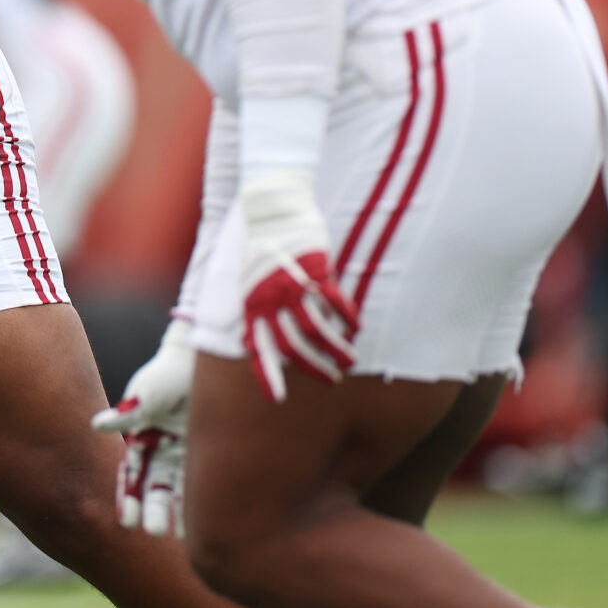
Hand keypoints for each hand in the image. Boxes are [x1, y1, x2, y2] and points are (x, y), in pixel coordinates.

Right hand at [92, 317, 194, 535]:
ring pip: (180, 489)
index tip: (129, 523)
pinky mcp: (208, 451)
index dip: (129, 499)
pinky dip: (200, 499)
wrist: (204, 360)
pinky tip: (205, 518)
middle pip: (155, 488)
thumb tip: (97, 426)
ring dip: (178, 512)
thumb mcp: (148, 393)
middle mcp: (162, 451)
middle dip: (154, 511)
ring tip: (179, 535)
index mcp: (141, 439)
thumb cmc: (169, 374)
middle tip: (155, 532)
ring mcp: (186, 453)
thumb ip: (127, 413)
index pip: (131, 477)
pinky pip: (203, 480)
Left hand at [239, 170, 358, 401]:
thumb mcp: (250, 281)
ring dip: (336, 349)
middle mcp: (270, 298)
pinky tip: (357, 328)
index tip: (278, 399)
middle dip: (314, 368)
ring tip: (350, 362)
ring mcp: (293, 285)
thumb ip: (257, 309)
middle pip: (294, 345)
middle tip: (332, 380)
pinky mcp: (315, 270)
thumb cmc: (262, 248)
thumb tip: (257, 340)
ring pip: (318, 329)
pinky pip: (334, 302)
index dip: (268, 374)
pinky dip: (347, 318)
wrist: (271, 207)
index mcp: (252, 304)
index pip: (258, 347)